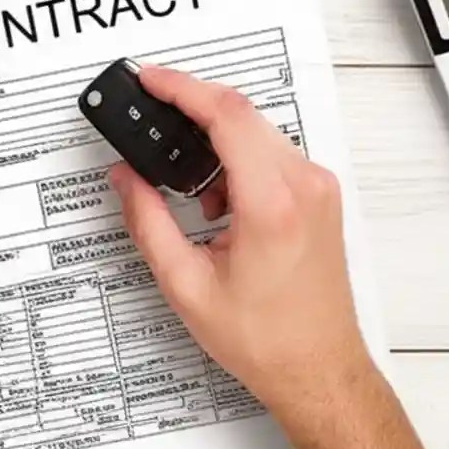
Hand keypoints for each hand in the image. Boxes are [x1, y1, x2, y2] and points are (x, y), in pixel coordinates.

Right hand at [109, 67, 371, 416]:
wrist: (318, 368)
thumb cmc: (266, 339)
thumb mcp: (186, 284)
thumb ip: (148, 221)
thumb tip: (127, 178)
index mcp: (272, 204)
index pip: (226, 116)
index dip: (182, 88)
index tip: (149, 80)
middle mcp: (304, 186)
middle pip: (242, 115)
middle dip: (192, 114)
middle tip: (153, 126)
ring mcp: (319, 188)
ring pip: (257, 133)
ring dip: (217, 145)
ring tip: (193, 196)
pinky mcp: (322, 196)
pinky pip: (274, 155)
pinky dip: (239, 163)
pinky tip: (220, 205)